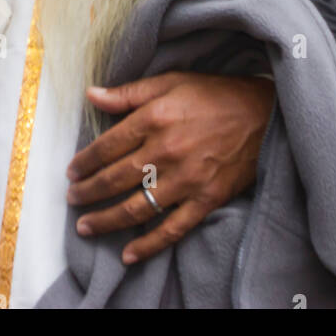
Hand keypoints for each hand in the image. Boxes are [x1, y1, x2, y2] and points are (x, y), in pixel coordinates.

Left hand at [66, 71, 274, 265]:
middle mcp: (166, 150)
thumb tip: (91, 94)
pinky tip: (128, 254)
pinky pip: (172, 228)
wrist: (264, 115)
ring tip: (86, 226)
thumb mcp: (172, 81)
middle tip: (72, 199)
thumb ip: (129, 92)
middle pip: (115, 179)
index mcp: (154, 117)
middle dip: (88, 192)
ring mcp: (186, 179)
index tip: (72, 172)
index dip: (85, 162)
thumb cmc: (216, 94)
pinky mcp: (205, 199)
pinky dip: (149, 245)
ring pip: (136, 208)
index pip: (108, 146)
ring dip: (106, 220)